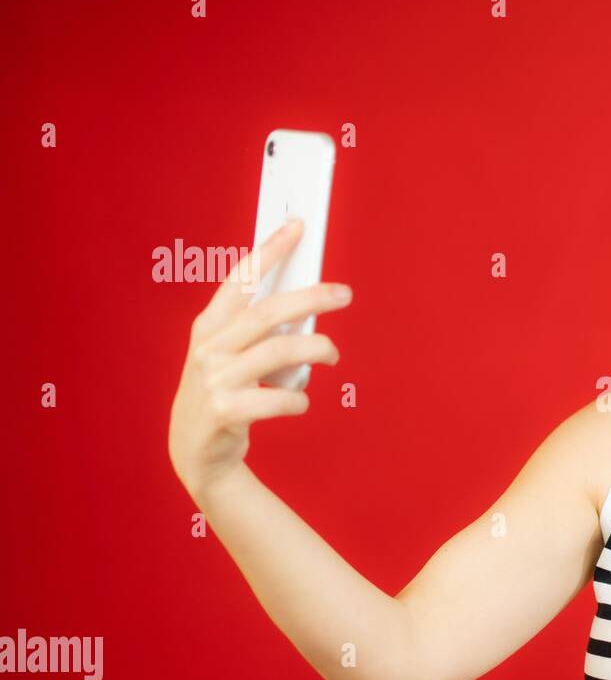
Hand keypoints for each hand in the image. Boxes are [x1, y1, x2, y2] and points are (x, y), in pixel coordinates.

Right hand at [167, 219, 351, 500]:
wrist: (197, 453)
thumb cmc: (224, 394)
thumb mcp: (229, 356)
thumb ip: (257, 331)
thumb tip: (308, 302)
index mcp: (208, 327)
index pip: (239, 279)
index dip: (269, 251)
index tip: (297, 226)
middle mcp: (208, 348)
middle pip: (269, 312)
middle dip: (311, 298)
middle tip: (344, 293)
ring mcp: (214, 380)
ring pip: (279, 352)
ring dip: (316, 351)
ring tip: (333, 355)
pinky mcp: (225, 411)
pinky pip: (279, 398)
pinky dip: (299, 398)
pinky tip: (299, 401)